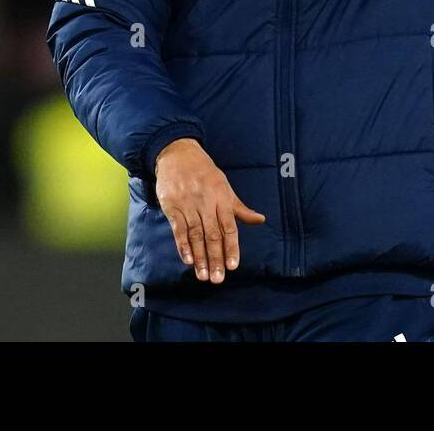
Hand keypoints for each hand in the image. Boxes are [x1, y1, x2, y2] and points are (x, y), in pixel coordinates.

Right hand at [154, 138, 264, 282]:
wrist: (178, 154)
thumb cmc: (204, 172)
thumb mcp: (225, 187)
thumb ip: (240, 208)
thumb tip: (261, 220)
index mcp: (222, 198)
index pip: (229, 228)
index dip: (231, 247)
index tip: (233, 266)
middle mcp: (206, 203)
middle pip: (212, 235)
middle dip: (216, 258)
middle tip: (218, 279)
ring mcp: (188, 205)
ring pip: (196, 235)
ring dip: (200, 257)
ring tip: (203, 276)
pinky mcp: (172, 206)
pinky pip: (178, 228)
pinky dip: (182, 245)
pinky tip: (187, 260)